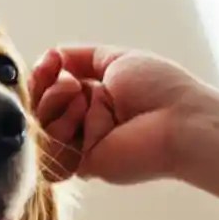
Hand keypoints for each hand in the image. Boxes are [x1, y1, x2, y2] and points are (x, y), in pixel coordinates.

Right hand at [30, 46, 218, 184]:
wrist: (177, 121)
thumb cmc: (158, 88)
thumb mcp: (116, 59)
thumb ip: (80, 57)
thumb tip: (51, 54)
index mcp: (94, 96)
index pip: (50, 87)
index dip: (43, 74)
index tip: (50, 61)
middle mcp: (85, 121)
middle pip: (41, 106)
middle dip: (47, 88)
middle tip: (68, 83)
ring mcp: (82, 144)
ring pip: (42, 126)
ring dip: (55, 105)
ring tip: (81, 99)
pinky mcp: (82, 166)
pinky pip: (50, 151)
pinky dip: (58, 131)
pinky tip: (80, 121)